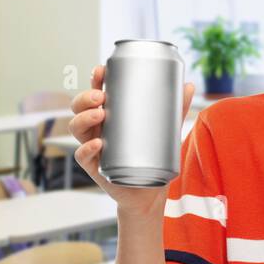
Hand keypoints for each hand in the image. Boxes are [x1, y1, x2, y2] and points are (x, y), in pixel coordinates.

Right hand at [69, 64, 195, 218]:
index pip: (96, 93)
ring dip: (83, 118)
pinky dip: (86, 148)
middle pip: (79, 108)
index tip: (101, 70)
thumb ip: (175, 109)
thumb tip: (188, 85)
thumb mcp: (165, 131)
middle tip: (101, 95)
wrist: (149, 193)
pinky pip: (82, 155)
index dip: (95, 80)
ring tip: (100, 113)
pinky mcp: (94, 167)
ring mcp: (93, 147)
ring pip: (76, 128)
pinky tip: (97, 143)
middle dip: (85, 97)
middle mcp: (97, 129)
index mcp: (110, 116)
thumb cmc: (153, 157)